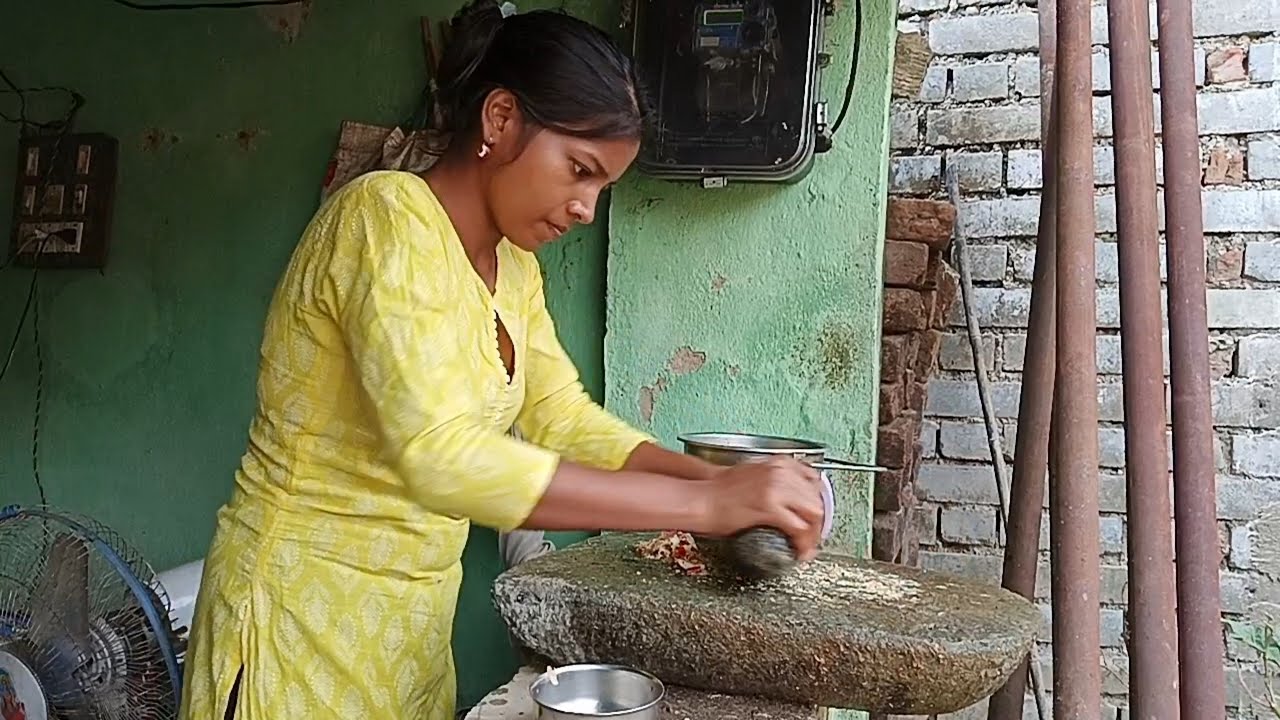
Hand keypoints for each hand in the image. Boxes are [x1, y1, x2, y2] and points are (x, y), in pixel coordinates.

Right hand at [700, 457, 825, 561]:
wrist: (701, 498)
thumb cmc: (718, 490)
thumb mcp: (753, 475)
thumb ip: (774, 481)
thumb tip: (789, 498)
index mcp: (778, 464)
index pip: (813, 481)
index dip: (818, 502)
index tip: (815, 517)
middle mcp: (780, 472)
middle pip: (817, 498)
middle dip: (819, 521)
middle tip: (814, 536)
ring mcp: (776, 488)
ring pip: (813, 513)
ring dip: (814, 534)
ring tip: (807, 546)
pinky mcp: (769, 507)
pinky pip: (798, 528)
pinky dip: (803, 542)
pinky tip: (798, 551)